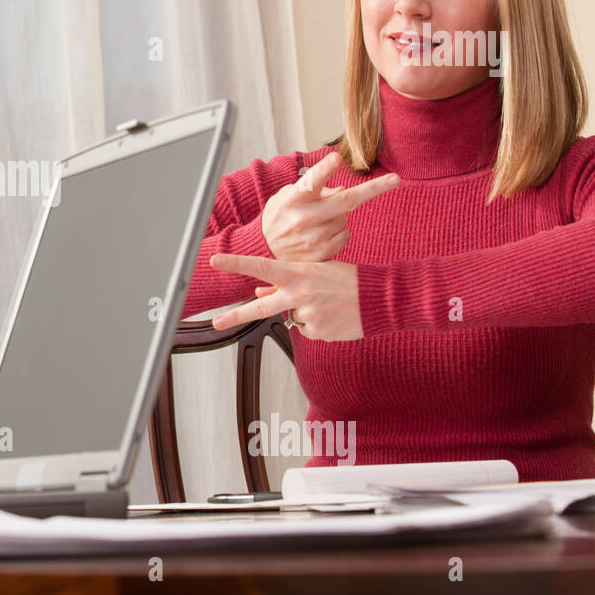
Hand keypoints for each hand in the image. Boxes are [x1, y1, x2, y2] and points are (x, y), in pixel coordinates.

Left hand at [208, 253, 362, 340]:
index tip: (215, 261)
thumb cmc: (346, 280)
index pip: (261, 266)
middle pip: (260, 307)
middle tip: (215, 321)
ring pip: (290, 317)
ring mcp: (308, 315)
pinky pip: (305, 329)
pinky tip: (331, 315)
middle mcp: (299, 294)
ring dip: (302, 312)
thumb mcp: (315, 271)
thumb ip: (284, 283)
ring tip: (326, 303)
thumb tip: (258, 291)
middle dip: (235, 316)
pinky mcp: (317, 332)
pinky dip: (314, 324)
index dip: (236, 264)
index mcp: (298, 273)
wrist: (380, 298)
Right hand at [261, 151, 399, 260]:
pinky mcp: (321, 253)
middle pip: (345, 201)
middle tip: (397, 179)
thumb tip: (343, 190)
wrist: (264, 253)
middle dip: (374, 188)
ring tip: (316, 221)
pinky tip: (319, 234)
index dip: (325, 169)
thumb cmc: (279, 217)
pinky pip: (345, 235)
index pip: (310, 181)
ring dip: (338, 214)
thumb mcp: (287, 197)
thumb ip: (314, 190)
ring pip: (345, 217)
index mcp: (292, 199)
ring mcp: (313, 238)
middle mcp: (303, 218)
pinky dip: (338, 231)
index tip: (337, 158)